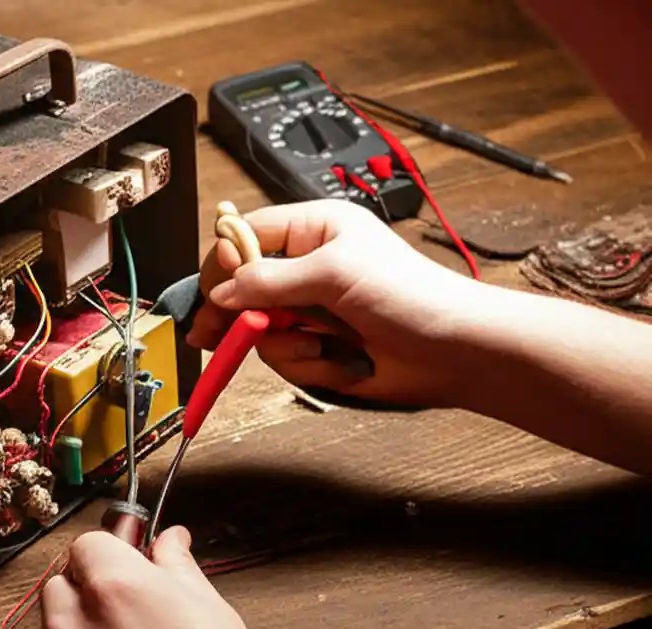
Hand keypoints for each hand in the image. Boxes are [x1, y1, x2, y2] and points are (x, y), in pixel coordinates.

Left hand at [21, 528, 285, 628]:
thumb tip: (169, 540)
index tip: (125, 574)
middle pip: (62, 586)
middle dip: (88, 598)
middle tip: (126, 626)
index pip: (89, 544)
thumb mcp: (214, 616)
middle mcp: (72, 620)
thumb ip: (178, 568)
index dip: (111, 559)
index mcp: (115, 585)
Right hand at [188, 199, 491, 406]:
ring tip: (317, 346)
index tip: (214, 290)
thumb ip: (270, 280)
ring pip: (259, 328)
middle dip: (233, 314)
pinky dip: (308, 365)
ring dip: (284, 344)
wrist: (455, 352)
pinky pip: (284, 357)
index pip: (247, 235)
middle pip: (242, 286)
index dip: (224, 261)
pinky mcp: (318, 346)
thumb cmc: (409, 295)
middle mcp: (307, 266)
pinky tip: (339, 361)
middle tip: (209, 336)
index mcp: (314, 229)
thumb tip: (221, 293)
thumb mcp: (334, 274)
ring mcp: (311, 309)